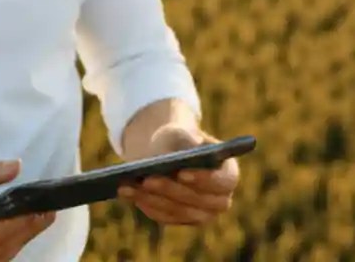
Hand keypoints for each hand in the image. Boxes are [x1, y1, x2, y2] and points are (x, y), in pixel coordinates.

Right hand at [0, 159, 55, 260]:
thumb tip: (17, 166)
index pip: (1, 230)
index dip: (27, 223)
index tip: (46, 210)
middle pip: (4, 248)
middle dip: (28, 232)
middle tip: (45, 215)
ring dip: (19, 243)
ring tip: (32, 225)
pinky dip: (4, 253)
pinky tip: (12, 239)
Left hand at [117, 125, 239, 226]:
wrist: (168, 153)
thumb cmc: (178, 141)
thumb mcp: (180, 133)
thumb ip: (182, 143)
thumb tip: (170, 159)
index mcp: (228, 174)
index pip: (223, 181)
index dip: (203, 179)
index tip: (181, 172)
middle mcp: (220, 200)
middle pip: (198, 201)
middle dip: (170, 189)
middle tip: (148, 179)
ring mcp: (201, 214)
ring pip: (177, 210)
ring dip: (151, 197)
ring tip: (128, 184)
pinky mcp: (180, 220)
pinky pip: (162, 215)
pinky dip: (143, 202)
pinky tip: (126, 190)